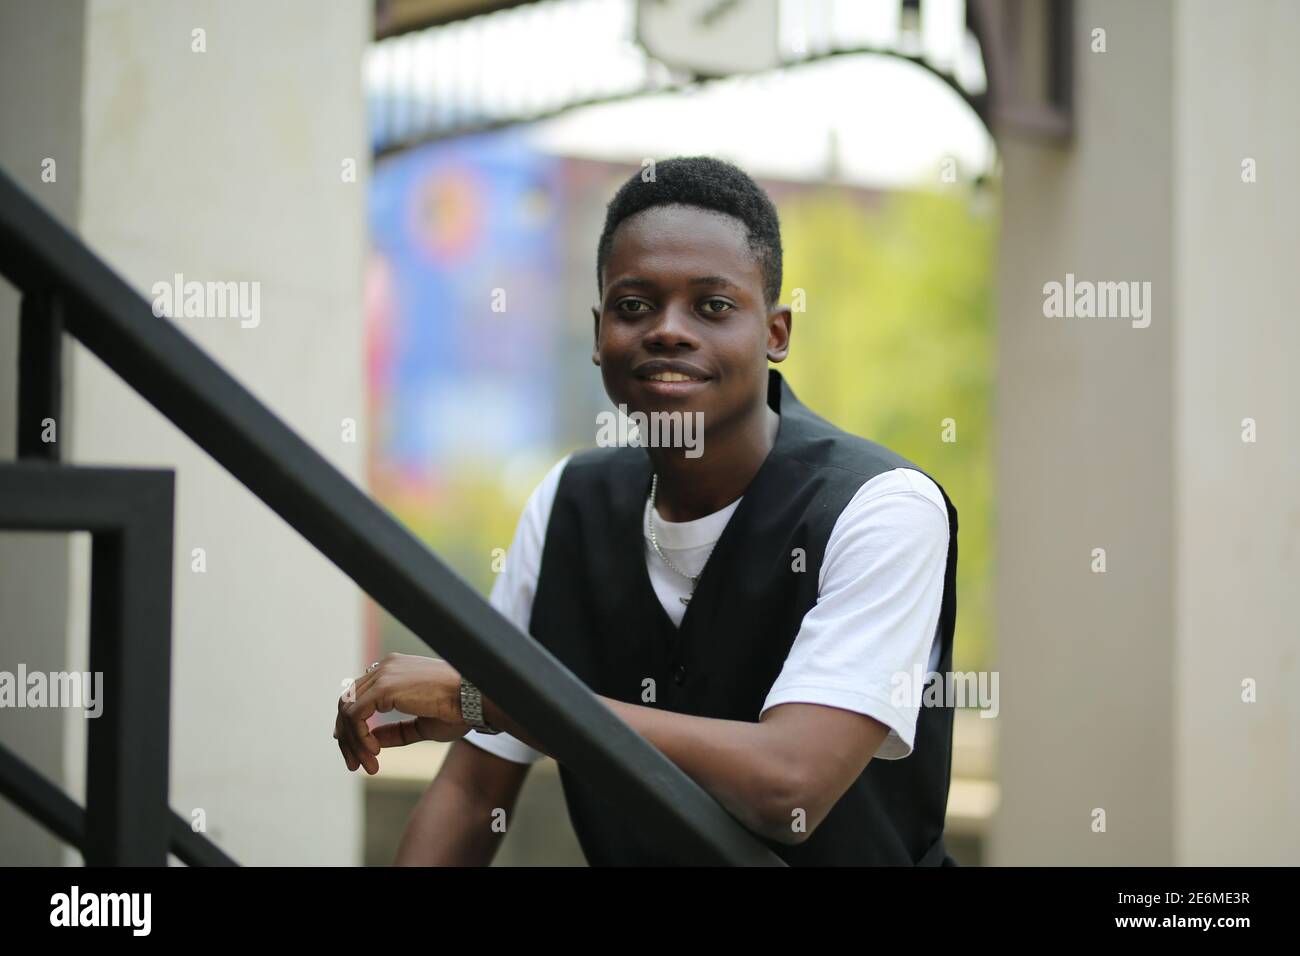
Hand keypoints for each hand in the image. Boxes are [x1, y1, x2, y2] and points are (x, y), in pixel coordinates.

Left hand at [334, 653, 468, 773]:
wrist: (475, 700)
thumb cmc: (459, 710)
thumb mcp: (422, 725)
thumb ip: (395, 731)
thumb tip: (372, 740)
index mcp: (395, 670)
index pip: (360, 696)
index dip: (351, 724)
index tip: (354, 748)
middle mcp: (385, 667)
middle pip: (348, 702)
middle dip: (347, 737)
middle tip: (354, 763)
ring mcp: (383, 674)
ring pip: (348, 711)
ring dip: (353, 742)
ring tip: (368, 765)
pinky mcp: (384, 686)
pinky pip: (355, 716)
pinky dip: (359, 737)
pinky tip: (374, 753)